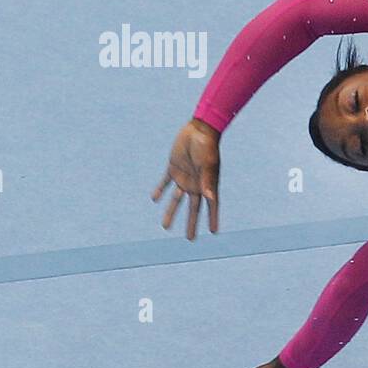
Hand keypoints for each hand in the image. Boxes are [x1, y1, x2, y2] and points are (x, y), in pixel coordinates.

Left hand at [153, 118, 220, 239]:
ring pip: (176, 200)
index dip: (212, 219)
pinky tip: (154, 198)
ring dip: (171, 212)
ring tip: (165, 226)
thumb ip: (208, 181)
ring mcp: (184, 177)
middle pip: (192, 208)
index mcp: (207, 184)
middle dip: (191, 224)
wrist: (199, 129)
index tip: (213, 232)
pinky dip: (160, 190)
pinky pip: (165, 182)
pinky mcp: (174, 168)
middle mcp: (196, 184)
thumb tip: (210, 198)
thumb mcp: (208, 164)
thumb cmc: (207, 146)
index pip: (210, 206)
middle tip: (190, 239)